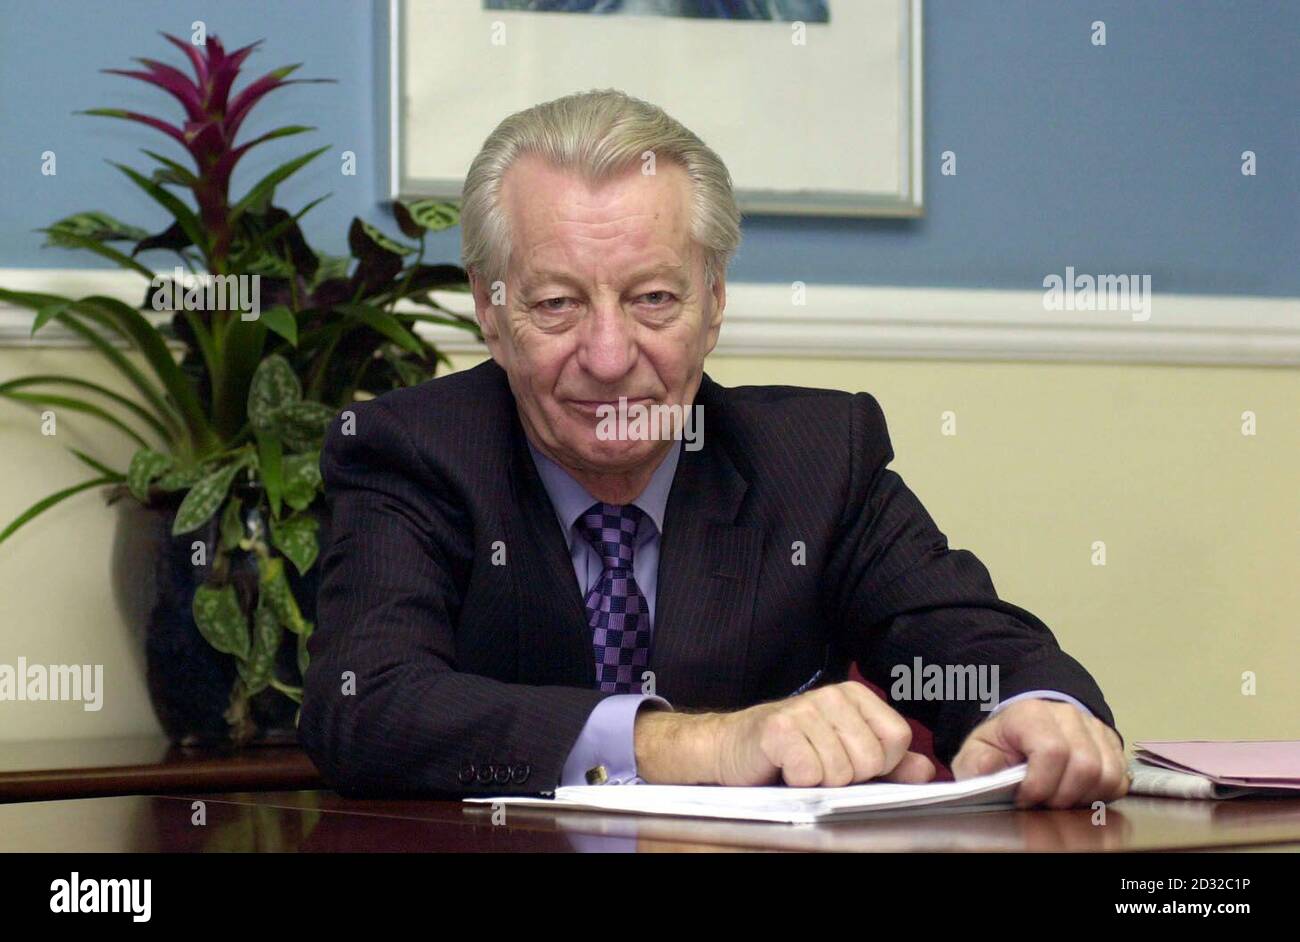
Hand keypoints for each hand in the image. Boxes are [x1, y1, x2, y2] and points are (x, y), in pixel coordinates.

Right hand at [696, 682, 936, 786]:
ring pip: (840, 772)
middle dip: (848, 777)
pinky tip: (784, 768)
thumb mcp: (849, 757)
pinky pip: (809, 773)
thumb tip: (926, 770)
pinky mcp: (779, 729)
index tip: (851, 762)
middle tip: (820, 765)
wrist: (734, 749)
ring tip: (801, 766)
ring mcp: (804, 709)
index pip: (897, 738)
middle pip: (870, 758)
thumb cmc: (795, 753)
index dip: (880, 765)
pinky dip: (797, 782)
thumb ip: (890, 764)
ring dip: (819, 782)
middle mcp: (832, 695)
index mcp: (856, 696)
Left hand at [951, 699, 1127, 807]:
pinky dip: (1103, 795)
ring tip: (1060, 799)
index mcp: (1031, 714)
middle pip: (1085, 765)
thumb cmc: (1002, 743)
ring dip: (1085, 797)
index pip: (1052, 751)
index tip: (1025, 798)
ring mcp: (1094, 728)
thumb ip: (978, 765)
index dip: (1040, 785)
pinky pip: (1121, 778)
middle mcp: (1068, 716)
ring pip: (1108, 773)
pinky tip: (1079, 794)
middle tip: (1044, 803)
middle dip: (1063, 796)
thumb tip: (988, 775)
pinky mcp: (1111, 744)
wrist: (1024, 727)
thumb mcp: (978, 751)